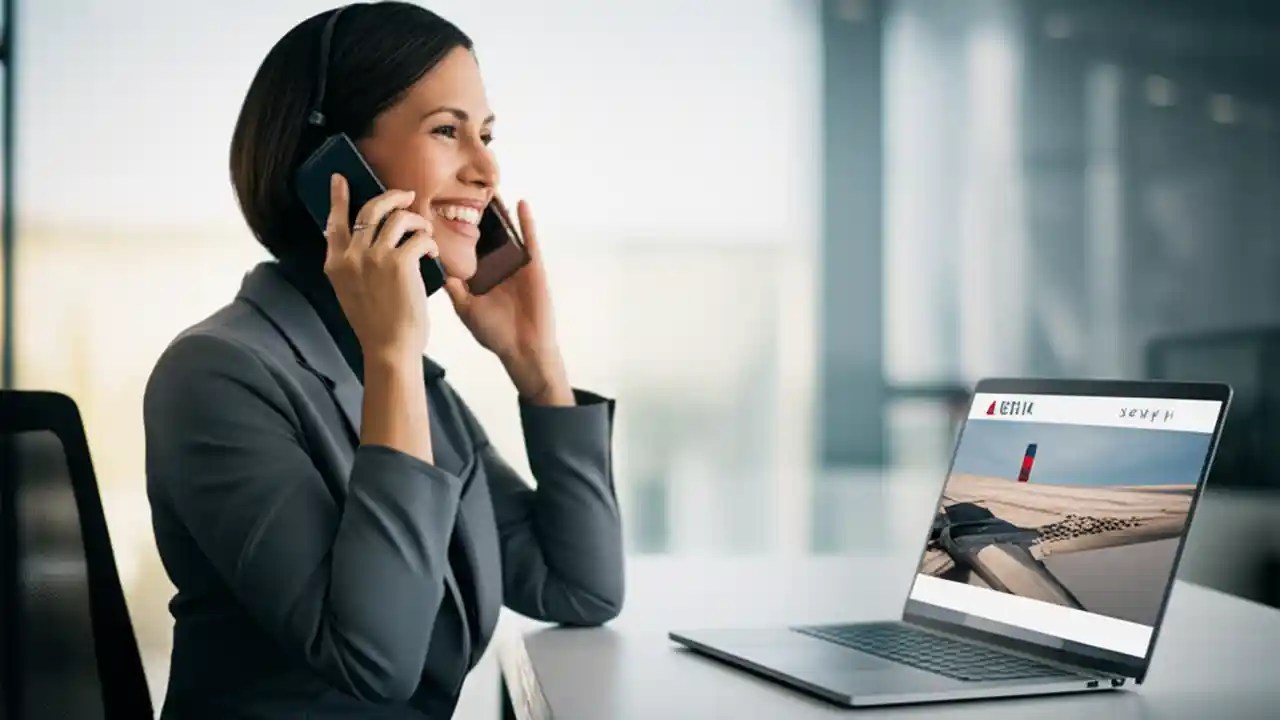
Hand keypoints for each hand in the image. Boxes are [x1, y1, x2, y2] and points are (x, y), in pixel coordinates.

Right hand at [323, 173, 438, 362]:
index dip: (338, 197)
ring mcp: (374, 258)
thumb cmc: (376, 324)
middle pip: (370, 209)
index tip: (340, 179)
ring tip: (425, 232)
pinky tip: (431, 253)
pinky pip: (418, 237)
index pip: (335, 221)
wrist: (389, 348)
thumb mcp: (351, 291)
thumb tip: (368, 240)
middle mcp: (351, 256)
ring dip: (417, 221)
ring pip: (398, 218)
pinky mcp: (400, 263)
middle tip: (406, 195)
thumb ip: (352, 265)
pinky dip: (429, 242)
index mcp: (335, 263)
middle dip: (391, 197)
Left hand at [443, 199, 572, 403]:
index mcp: (480, 277)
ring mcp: (515, 265)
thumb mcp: (466, 309)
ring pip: (506, 234)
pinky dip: (526, 222)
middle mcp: (497, 268)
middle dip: (476, 216)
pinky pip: (529, 240)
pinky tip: (520, 203)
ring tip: (489, 190)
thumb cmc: (496, 334)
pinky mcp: (532, 267)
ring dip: (499, 213)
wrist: (523, 349)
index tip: (440, 212)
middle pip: (485, 236)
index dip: (456, 233)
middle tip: (462, 191)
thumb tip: (434, 267)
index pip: (467, 249)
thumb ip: (454, 288)